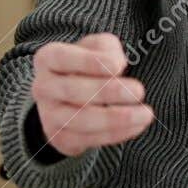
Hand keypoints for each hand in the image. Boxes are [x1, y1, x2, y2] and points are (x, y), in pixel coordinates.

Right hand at [31, 33, 153, 157]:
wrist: (69, 99)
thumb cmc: (87, 66)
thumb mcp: (96, 48)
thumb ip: (106, 49)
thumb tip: (117, 65)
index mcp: (47, 59)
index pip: (62, 58)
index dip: (89, 62)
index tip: (118, 66)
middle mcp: (42, 87)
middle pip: (73, 90)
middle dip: (108, 92)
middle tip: (139, 90)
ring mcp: (49, 115)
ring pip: (81, 119)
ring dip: (116, 118)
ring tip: (145, 113)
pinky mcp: (61, 138)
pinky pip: (90, 139)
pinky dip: (117, 133)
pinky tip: (137, 125)